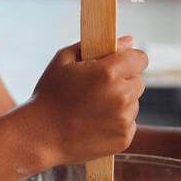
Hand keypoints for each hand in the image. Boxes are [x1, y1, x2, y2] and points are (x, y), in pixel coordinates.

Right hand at [28, 37, 147, 164]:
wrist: (40, 136)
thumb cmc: (49, 95)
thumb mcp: (63, 60)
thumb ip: (97, 45)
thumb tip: (129, 42)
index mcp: (108, 72)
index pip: (140, 59)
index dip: (128, 60)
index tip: (117, 66)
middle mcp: (121, 95)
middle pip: (138, 81)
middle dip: (123, 82)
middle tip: (97, 89)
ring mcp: (124, 119)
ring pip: (134, 104)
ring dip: (120, 103)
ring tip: (92, 109)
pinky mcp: (124, 138)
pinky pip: (128, 124)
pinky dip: (116, 123)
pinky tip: (94, 124)